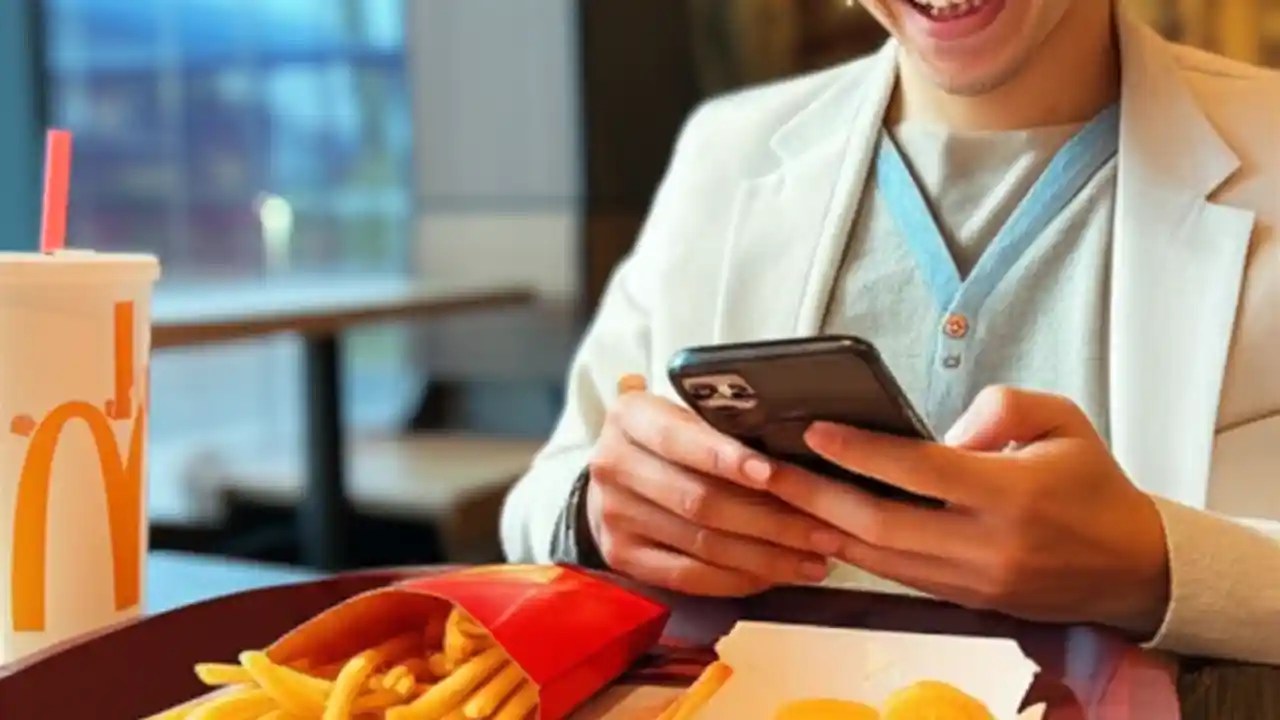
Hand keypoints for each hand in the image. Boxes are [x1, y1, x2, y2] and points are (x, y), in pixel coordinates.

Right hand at [586, 389, 843, 596]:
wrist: (614, 476)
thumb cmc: (669, 437)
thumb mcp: (683, 411)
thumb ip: (723, 423)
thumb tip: (798, 446)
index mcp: (629, 417)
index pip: (679, 440)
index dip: (726, 458)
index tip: (772, 473)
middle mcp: (613, 465)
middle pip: (699, 500)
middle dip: (770, 519)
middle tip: (824, 530)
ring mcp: (614, 516)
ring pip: (702, 543)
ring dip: (766, 556)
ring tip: (815, 558)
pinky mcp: (622, 557)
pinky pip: (689, 577)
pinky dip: (739, 579)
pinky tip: (776, 575)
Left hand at [766, 386, 1170, 635]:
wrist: (1133, 567)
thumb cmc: (1092, 483)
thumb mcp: (1062, 420)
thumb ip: (998, 408)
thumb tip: (934, 433)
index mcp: (1013, 495)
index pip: (920, 471)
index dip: (860, 451)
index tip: (814, 431)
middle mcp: (987, 545)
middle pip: (880, 525)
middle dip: (815, 497)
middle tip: (767, 470)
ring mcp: (972, 581)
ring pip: (878, 558)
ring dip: (821, 529)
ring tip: (777, 498)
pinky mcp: (964, 601)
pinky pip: (895, 575)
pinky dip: (852, 551)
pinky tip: (820, 526)